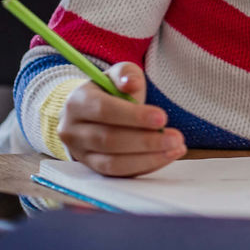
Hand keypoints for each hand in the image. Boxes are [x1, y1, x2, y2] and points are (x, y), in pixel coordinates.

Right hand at [57, 62, 185, 176]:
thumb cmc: (109, 91)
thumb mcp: (118, 75)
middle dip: (146, 141)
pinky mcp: (93, 169)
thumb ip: (126, 74)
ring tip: (176, 148)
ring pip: (113, 163)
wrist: (90, 112)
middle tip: (176, 138)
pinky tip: (166, 157)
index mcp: (77, 102)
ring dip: (148, 158)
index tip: (162, 117)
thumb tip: (131, 84)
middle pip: (108, 140)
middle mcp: (73, 130)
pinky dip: (144, 167)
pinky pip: (119, 174)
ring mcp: (81, 153)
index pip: (104, 110)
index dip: (134, 116)